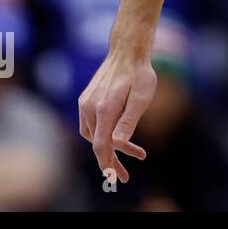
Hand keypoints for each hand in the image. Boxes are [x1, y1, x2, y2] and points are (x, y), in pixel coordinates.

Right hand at [77, 51, 156, 183]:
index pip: (101, 145)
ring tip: (130, 154)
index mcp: (104, 109)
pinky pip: (90, 125)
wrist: (127, 51)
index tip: (117, 176)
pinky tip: (116, 137)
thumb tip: (118, 143)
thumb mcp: (142, 96)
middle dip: (110, 161)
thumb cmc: (139, 73)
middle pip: (96, 143)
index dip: (108, 163)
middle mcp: (89, 107)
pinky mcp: (86, 99)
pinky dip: (101, 135)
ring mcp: (85, 103)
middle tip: (125, 175)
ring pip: (92, 135)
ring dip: (108, 147)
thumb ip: (129, 120)